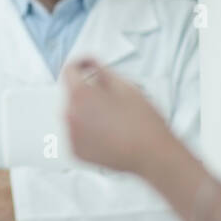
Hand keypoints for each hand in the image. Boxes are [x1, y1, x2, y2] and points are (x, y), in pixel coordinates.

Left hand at [62, 57, 174, 175]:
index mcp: (80, 96)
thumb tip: (90, 65)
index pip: (69, 70)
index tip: (88, 65)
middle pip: (72, 95)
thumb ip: (102, 70)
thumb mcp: (125, 87)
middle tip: (111, 98)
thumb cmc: (143, 124)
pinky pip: (77, 135)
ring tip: (113, 120)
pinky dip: (88, 132)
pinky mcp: (76, 152)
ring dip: (87, 112)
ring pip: (74, 115)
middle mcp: (70, 116)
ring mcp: (71, 136)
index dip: (81, 63)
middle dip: (88, 92)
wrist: (152, 156)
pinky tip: (108, 134)